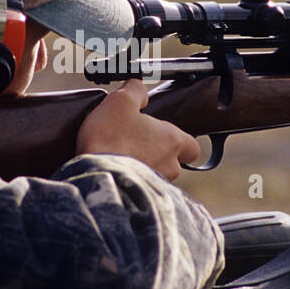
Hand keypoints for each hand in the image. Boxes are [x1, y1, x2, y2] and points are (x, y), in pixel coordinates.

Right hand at [76, 79, 200, 181]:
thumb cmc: (110, 139)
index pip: (192, 146)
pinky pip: (143, 191)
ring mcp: (157, 186)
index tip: (163, 135)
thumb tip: (139, 89)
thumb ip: (135, 91)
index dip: (180, 141)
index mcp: (172, 141)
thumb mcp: (120, 102)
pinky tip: (116, 175)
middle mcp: (171, 166)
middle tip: (138, 146)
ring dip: (145, 170)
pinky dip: (133, 184)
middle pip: (174, 163)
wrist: (97, 177)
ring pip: (158, 178)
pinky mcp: (143, 200)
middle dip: (159, 156)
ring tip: (122, 161)